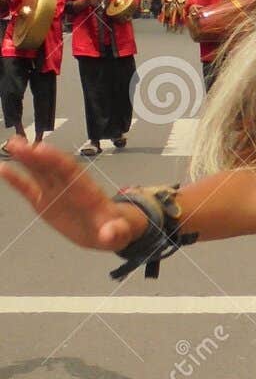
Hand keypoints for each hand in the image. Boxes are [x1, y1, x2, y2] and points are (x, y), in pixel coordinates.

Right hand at [0, 140, 147, 251]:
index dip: (56, 159)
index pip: (71, 171)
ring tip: (11, 144)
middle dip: (36, 155)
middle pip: (51, 167)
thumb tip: (110, 235)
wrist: (108, 232)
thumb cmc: (116, 229)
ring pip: (39, 172)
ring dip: (25, 159)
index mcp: (88, 191)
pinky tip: (3, 168)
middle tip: (18, 143)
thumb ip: (115, 232)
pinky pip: (28, 189)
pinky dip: (16, 179)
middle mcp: (69, 186)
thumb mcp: (120, 233)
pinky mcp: (44, 202)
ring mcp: (55, 192)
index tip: (41, 149)